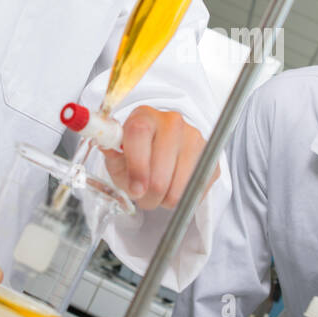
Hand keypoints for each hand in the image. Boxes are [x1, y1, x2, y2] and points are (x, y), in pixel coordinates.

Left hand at [100, 106, 216, 209]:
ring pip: (180, 186)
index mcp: (144, 116)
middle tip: (142, 197)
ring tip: (157, 194)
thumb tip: (106, 145)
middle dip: (149, 194)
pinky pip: (196, 190)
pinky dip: (183, 198)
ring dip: (165, 200)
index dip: (136, 166)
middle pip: (161, 170)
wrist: (166, 146)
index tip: (135, 189)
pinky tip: (174, 188)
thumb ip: (111, 152)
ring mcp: (195, 137)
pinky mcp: (210, 155)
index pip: (139, 134)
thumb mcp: (118, 154)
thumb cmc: (139, 152)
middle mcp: (172, 122)